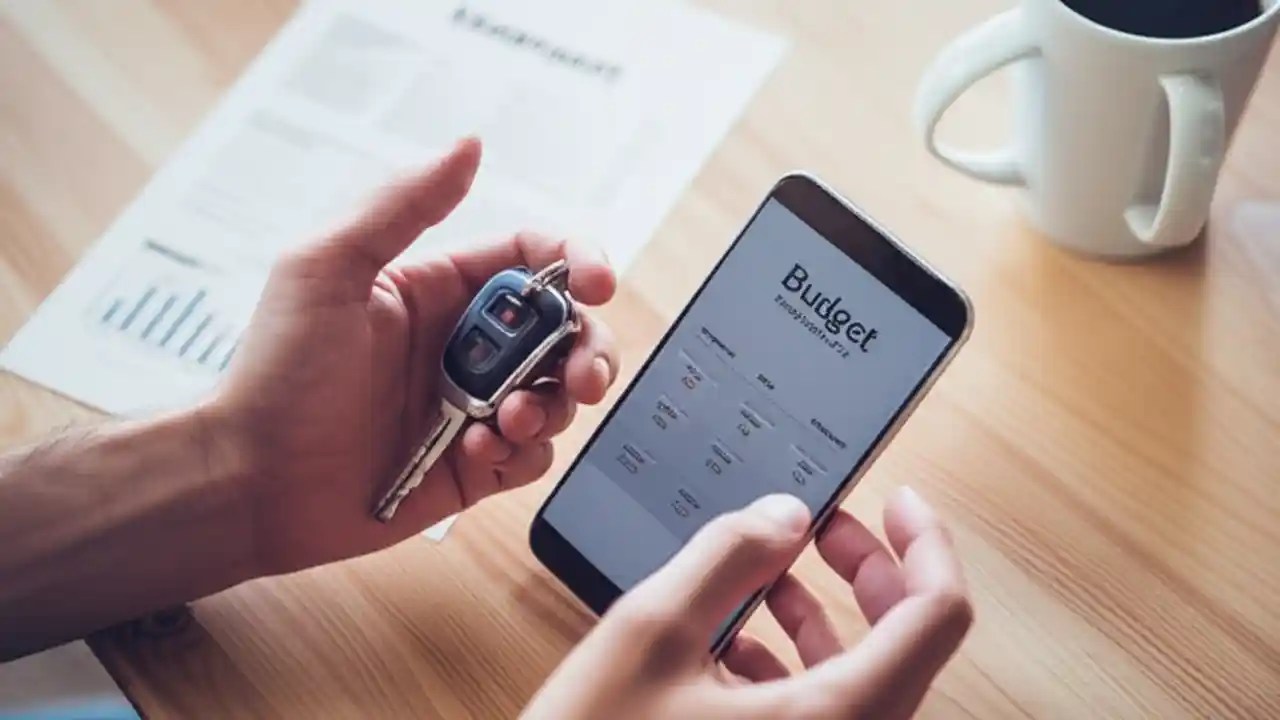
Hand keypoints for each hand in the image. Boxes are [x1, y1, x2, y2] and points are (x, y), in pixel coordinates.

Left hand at [206, 138, 619, 575]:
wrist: (251, 480)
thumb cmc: (277, 371)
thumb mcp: (327, 268)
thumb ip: (401, 205)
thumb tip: (468, 146)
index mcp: (438, 288)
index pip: (531, 258)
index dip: (577, 261)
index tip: (598, 283)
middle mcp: (463, 345)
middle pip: (564, 331)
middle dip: (588, 348)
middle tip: (584, 375)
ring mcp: (472, 406)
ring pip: (558, 395)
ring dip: (552, 405)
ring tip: (506, 421)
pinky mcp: (474, 466)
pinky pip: (532, 455)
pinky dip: (521, 452)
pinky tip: (476, 452)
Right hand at [524, 488, 972, 719]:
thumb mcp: (652, 632)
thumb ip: (728, 556)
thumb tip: (783, 517)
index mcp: (837, 718)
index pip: (936, 615)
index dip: (926, 543)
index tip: (897, 502)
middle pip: (906, 647)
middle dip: (867, 573)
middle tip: (826, 529)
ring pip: (862, 682)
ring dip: (826, 619)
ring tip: (772, 576)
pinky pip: (825, 715)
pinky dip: (796, 668)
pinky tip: (735, 643)